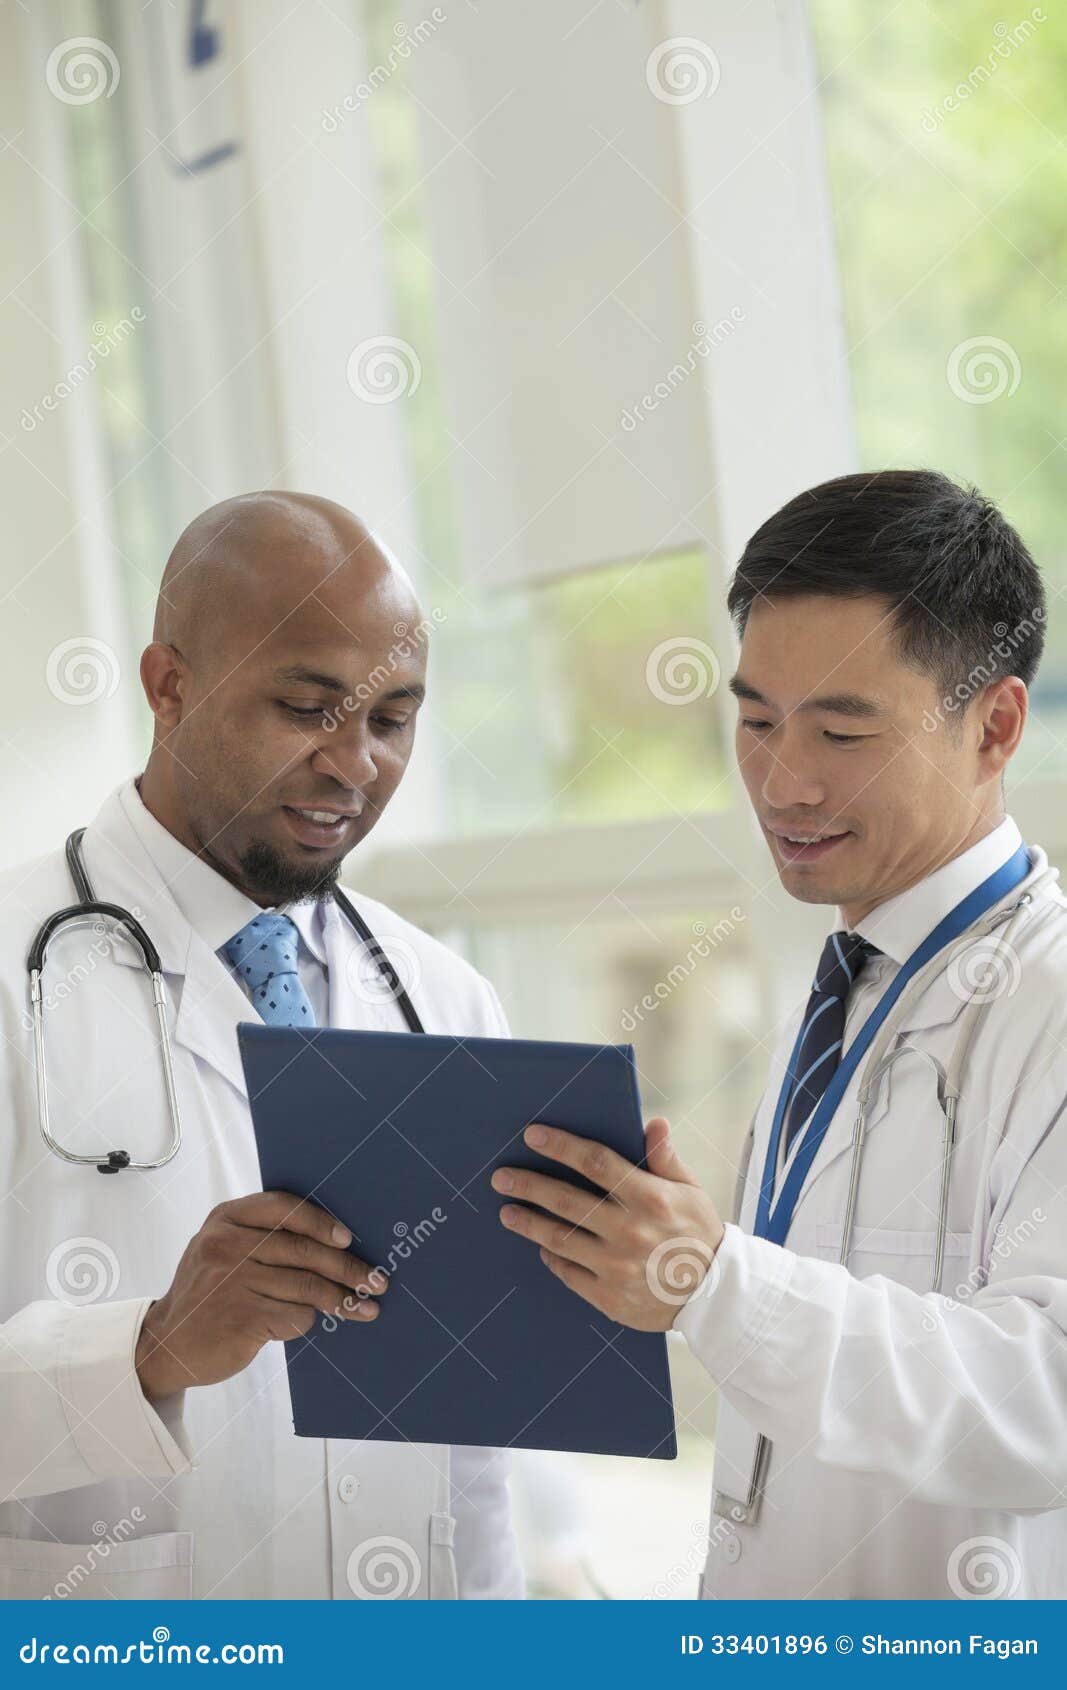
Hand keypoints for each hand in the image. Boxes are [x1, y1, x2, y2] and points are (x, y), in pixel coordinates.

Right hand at [134, 1190, 386, 1401]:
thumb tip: (332, 1239)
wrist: (165, 1345)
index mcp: (226, 1219)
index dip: (321, 1221)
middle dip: (348, 1267)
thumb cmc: (207, 1294)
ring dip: (343, 1300)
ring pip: (306, 1286)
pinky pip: (295, 1316)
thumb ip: (261, 1237)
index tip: (348, 1238)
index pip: (284, 1207)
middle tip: (377, 1281)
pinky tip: (314, 1323)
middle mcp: (227, 1244)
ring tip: (367, 1308)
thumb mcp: (221, 1250)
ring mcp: (233, 1282)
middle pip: (304, 1250)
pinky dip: (310, 1321)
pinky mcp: (242, 1318)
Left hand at [490, 1118, 724, 1330]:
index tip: (533, 1136)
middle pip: (566, 1201)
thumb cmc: (698, 1233)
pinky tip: (541, 1247)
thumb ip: (665, 1158)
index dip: (561, 1146)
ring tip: (507, 1211)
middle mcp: (630, 1232)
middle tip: (501, 1176)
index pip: (597, 1162)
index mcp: (650, 1198)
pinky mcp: (609, 1298)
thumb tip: (653, 1122)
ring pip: (558, 1239)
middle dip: (528, 1185)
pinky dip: (551, 1258)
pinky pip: (568, 1273)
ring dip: (528, 1223)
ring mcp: (616, 1267)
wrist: (716, 1296)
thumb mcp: (690, 1190)